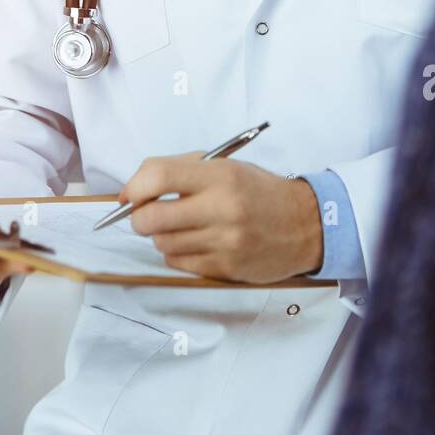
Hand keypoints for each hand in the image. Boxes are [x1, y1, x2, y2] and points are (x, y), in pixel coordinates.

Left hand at [118, 153, 323, 282]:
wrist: (306, 224)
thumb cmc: (260, 191)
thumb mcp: (225, 166)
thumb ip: (181, 170)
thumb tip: (135, 188)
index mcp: (220, 176)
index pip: (158, 176)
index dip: (134, 186)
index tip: (129, 194)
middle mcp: (221, 209)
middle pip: (151, 218)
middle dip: (138, 217)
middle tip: (144, 214)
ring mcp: (224, 242)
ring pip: (162, 244)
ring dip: (160, 236)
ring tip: (178, 226)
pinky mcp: (226, 268)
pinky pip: (179, 264)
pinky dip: (176, 254)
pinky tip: (193, 242)